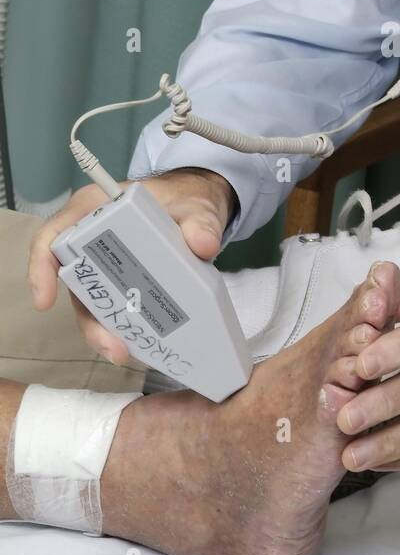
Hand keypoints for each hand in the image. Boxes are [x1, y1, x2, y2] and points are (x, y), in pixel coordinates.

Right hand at [27, 168, 238, 362]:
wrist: (199, 213)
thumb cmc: (185, 200)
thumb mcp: (195, 208)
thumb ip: (200, 221)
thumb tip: (203, 244)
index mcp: (96, 208)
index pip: (55, 233)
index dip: (41, 266)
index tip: (45, 301)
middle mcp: (92, 238)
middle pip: (74, 281)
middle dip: (88, 320)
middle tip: (113, 346)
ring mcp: (105, 264)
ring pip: (92, 302)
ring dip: (104, 332)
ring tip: (125, 353)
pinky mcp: (121, 283)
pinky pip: (112, 308)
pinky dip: (121, 328)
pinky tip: (137, 346)